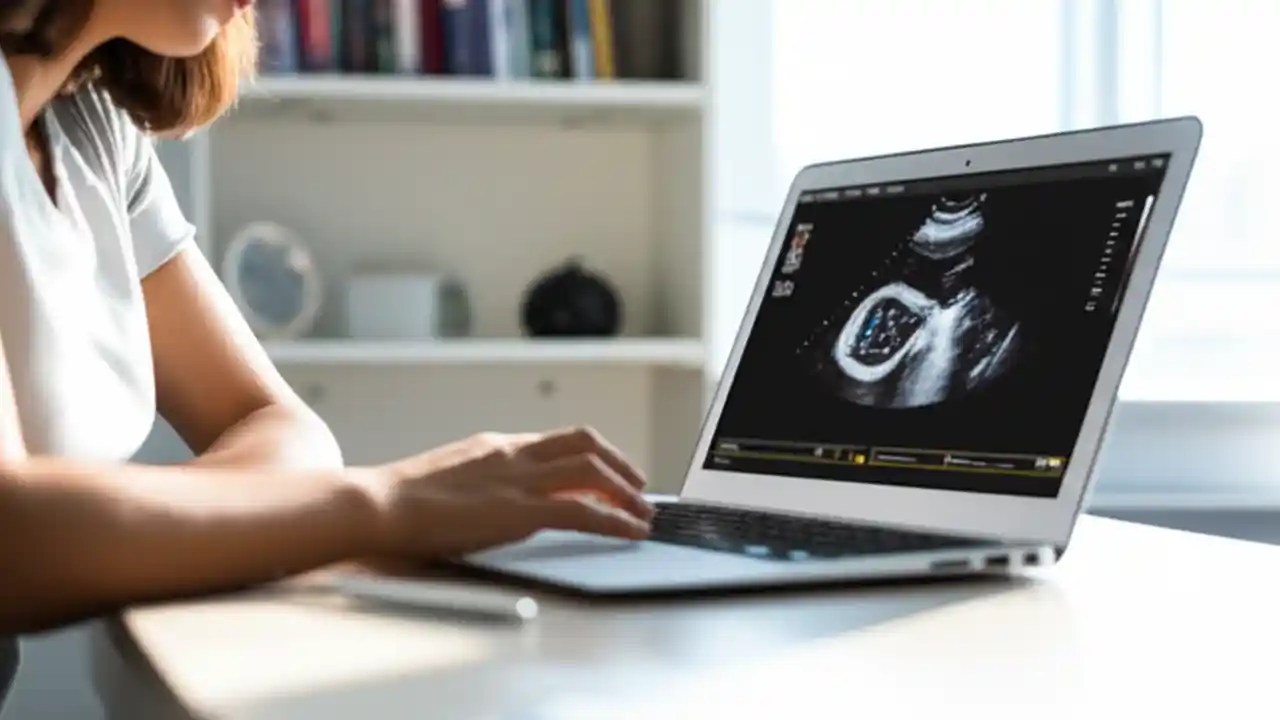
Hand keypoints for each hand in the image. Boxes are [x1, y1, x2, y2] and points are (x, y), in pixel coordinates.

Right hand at [358, 427, 654, 558]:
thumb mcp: (450, 478)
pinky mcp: (518, 511)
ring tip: (643, 513)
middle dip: (619, 465)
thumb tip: (496, 498)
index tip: (609, 472)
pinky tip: (630, 532)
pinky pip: (582, 512)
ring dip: (626, 492)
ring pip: (592, 471)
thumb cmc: (400, 502)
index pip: (558, 441)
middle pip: (585, 444)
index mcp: (496, 445)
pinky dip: (614, 521)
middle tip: (638, 488)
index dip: (593, 455)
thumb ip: (481, 480)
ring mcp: (518, 480)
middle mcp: (513, 454)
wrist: (377, 505)